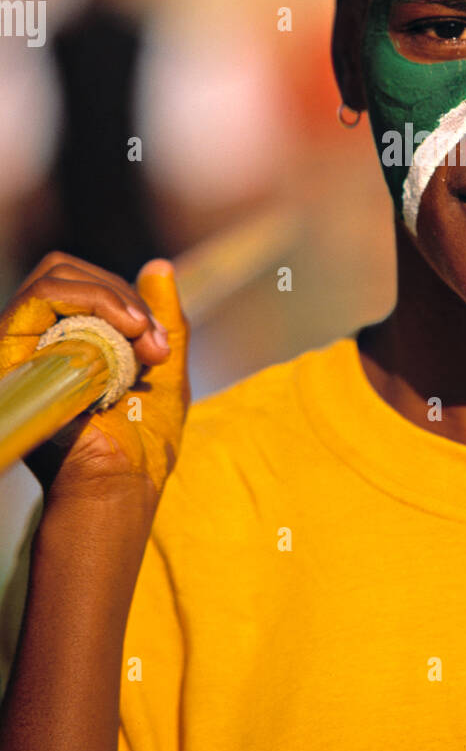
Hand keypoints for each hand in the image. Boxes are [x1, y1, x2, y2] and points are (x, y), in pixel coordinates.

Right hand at [0, 253, 189, 506]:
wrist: (119, 485)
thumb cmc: (141, 442)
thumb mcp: (165, 370)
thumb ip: (164, 319)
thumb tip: (159, 265)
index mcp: (65, 341)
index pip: (81, 282)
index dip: (125, 295)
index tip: (159, 341)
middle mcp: (36, 339)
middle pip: (66, 269)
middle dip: (122, 294)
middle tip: (152, 341)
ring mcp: (19, 344)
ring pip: (54, 275)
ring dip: (111, 296)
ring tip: (140, 335)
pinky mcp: (9, 351)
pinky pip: (41, 295)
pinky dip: (92, 299)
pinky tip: (124, 329)